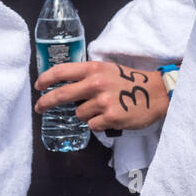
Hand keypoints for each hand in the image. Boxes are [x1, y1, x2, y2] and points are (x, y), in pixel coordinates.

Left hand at [34, 61, 168, 133]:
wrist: (157, 93)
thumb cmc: (132, 81)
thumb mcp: (109, 70)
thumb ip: (89, 75)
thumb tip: (67, 85)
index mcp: (94, 69)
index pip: (61, 71)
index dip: (45, 79)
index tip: (38, 86)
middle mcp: (95, 84)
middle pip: (61, 95)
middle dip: (45, 103)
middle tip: (39, 108)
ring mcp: (102, 102)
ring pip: (79, 114)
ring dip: (86, 115)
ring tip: (102, 109)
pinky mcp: (110, 118)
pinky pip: (92, 125)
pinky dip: (98, 124)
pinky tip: (110, 118)